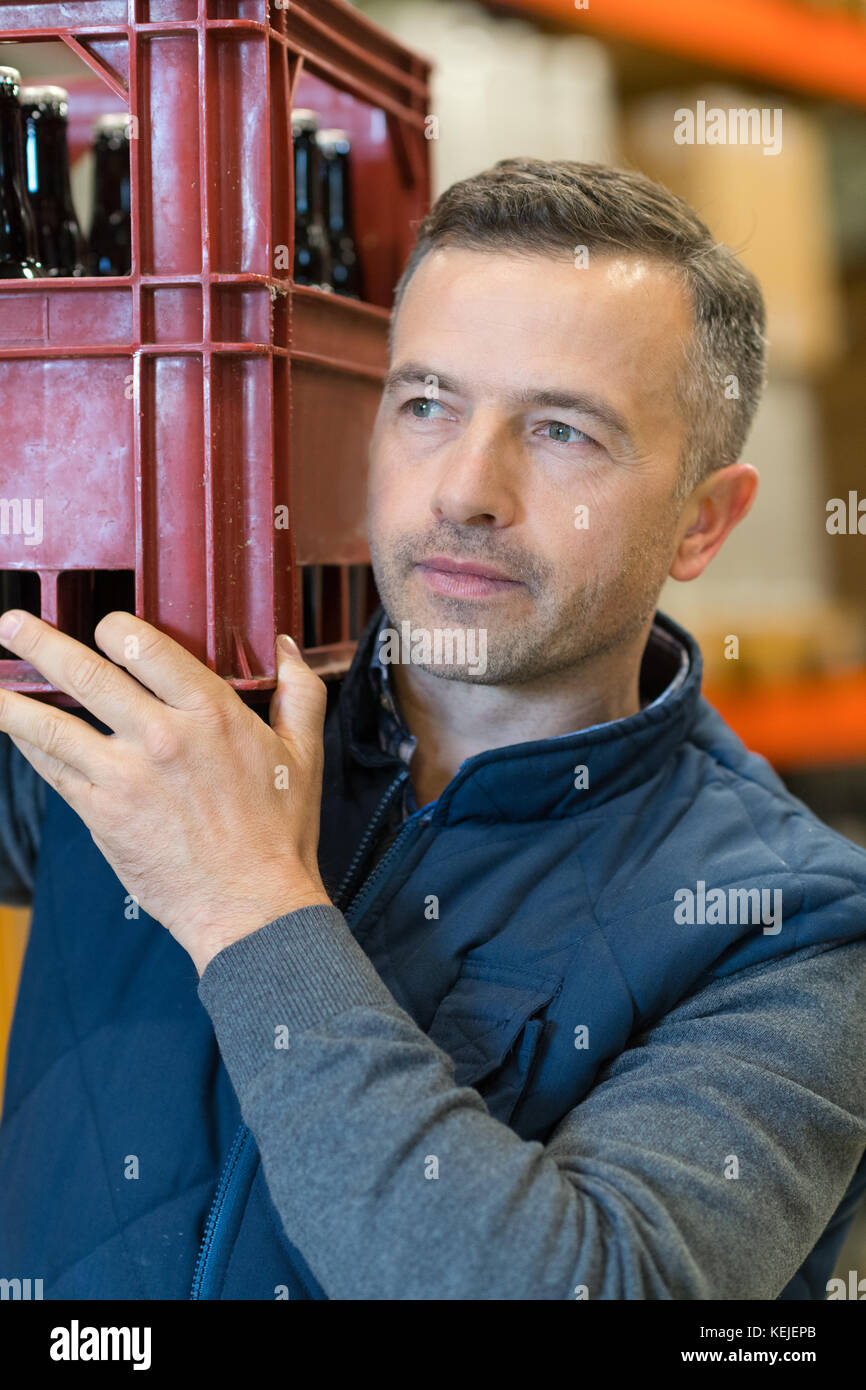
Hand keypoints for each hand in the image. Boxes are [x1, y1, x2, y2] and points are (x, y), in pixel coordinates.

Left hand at [0, 609, 331, 974]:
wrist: (251, 906)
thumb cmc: (279, 833)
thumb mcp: (304, 754)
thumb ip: (298, 692)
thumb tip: (285, 646)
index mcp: (210, 713)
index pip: (145, 646)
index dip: (116, 627)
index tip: (106, 625)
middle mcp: (161, 737)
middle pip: (84, 673)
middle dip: (39, 643)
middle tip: (11, 623)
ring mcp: (123, 777)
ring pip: (51, 724)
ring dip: (12, 697)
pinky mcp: (100, 814)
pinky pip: (51, 768)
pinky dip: (27, 743)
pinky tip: (14, 728)